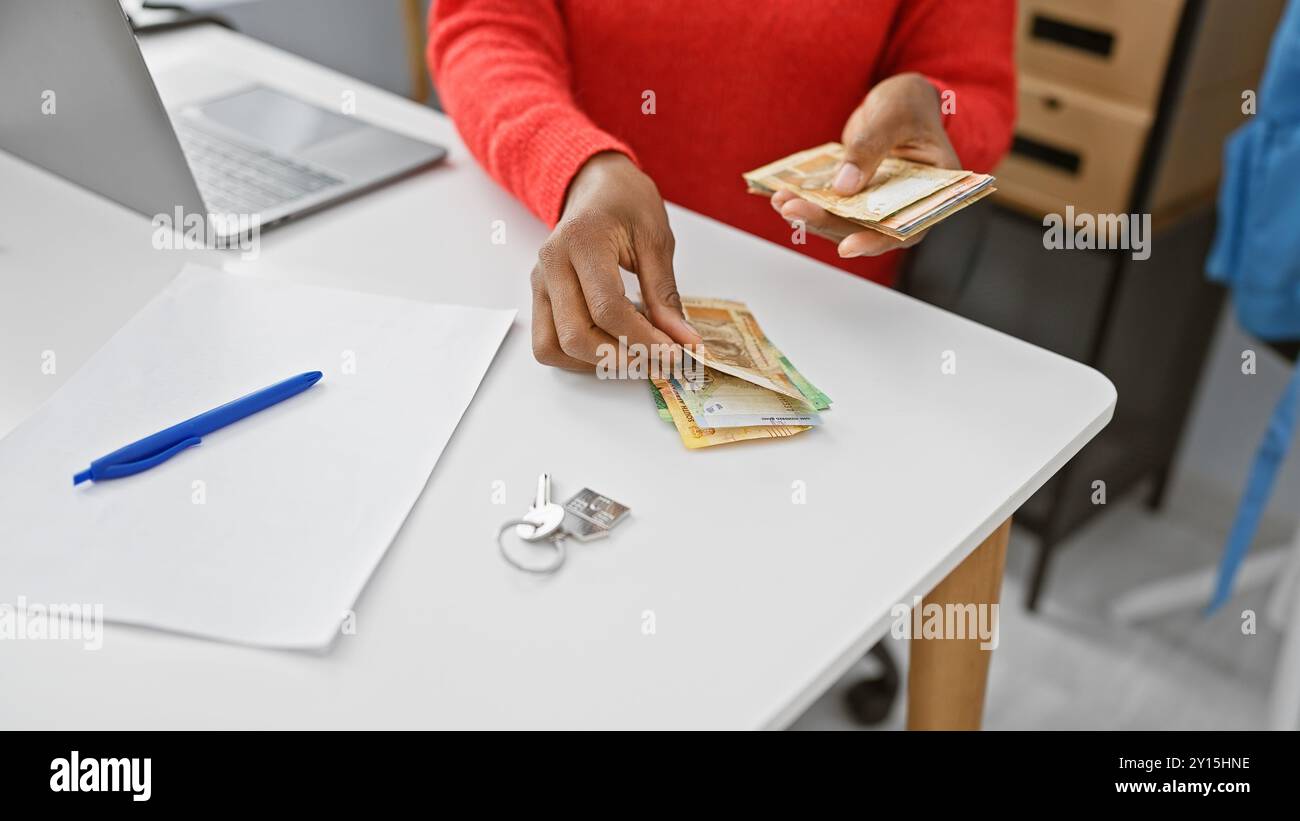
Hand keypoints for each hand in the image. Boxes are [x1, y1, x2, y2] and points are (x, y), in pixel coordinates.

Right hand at [531, 152, 700, 369]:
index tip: (675, 353)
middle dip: (621, 357)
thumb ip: (665, 294)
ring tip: (635, 354)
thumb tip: (683, 340)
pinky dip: (578, 358)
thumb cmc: (626, 204)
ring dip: (595, 363)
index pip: (607, 309)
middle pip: (576, 336)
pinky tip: (611, 346)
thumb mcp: (656, 240)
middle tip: (658, 360)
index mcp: (581, 241)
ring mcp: (540, 283)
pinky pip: (548, 344)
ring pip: (554, 347)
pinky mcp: (540, 297)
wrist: (596, 186)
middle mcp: (551, 265)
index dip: (643, 339)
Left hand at [772, 72, 959, 257]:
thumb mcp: (893, 116)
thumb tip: (843, 186)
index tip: (847, 247)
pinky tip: (783, 195)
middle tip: (794, 210)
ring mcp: (879, 203)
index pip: (908, 228)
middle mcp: (907, 206)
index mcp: (936, 191)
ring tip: (783, 201)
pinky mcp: (857, 196)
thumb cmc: (908, 104)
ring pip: (845, 221)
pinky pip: (833, 206)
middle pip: (867, 228)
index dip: (877, 241)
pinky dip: (809, 202)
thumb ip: (871, 148)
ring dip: (812, 215)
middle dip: (828, 223)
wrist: (898, 100)